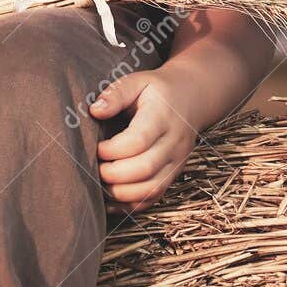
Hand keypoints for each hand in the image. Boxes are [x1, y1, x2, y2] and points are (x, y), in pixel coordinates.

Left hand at [88, 69, 201, 205]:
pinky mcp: (173, 175)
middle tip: (94, 168)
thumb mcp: (137, 81)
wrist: (191, 99)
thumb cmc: (157, 91)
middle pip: (144, 169)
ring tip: (100, 184)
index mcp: (162, 117)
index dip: (113, 150)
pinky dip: (130, 206)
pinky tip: (110, 200)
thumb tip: (95, 111)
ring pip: (151, 189)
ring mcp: (176, 162)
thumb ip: (116, 93)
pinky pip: (154, 198)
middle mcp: (173, 143)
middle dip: (113, 174)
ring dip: (120, 193)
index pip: (138, 141)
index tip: (97, 147)